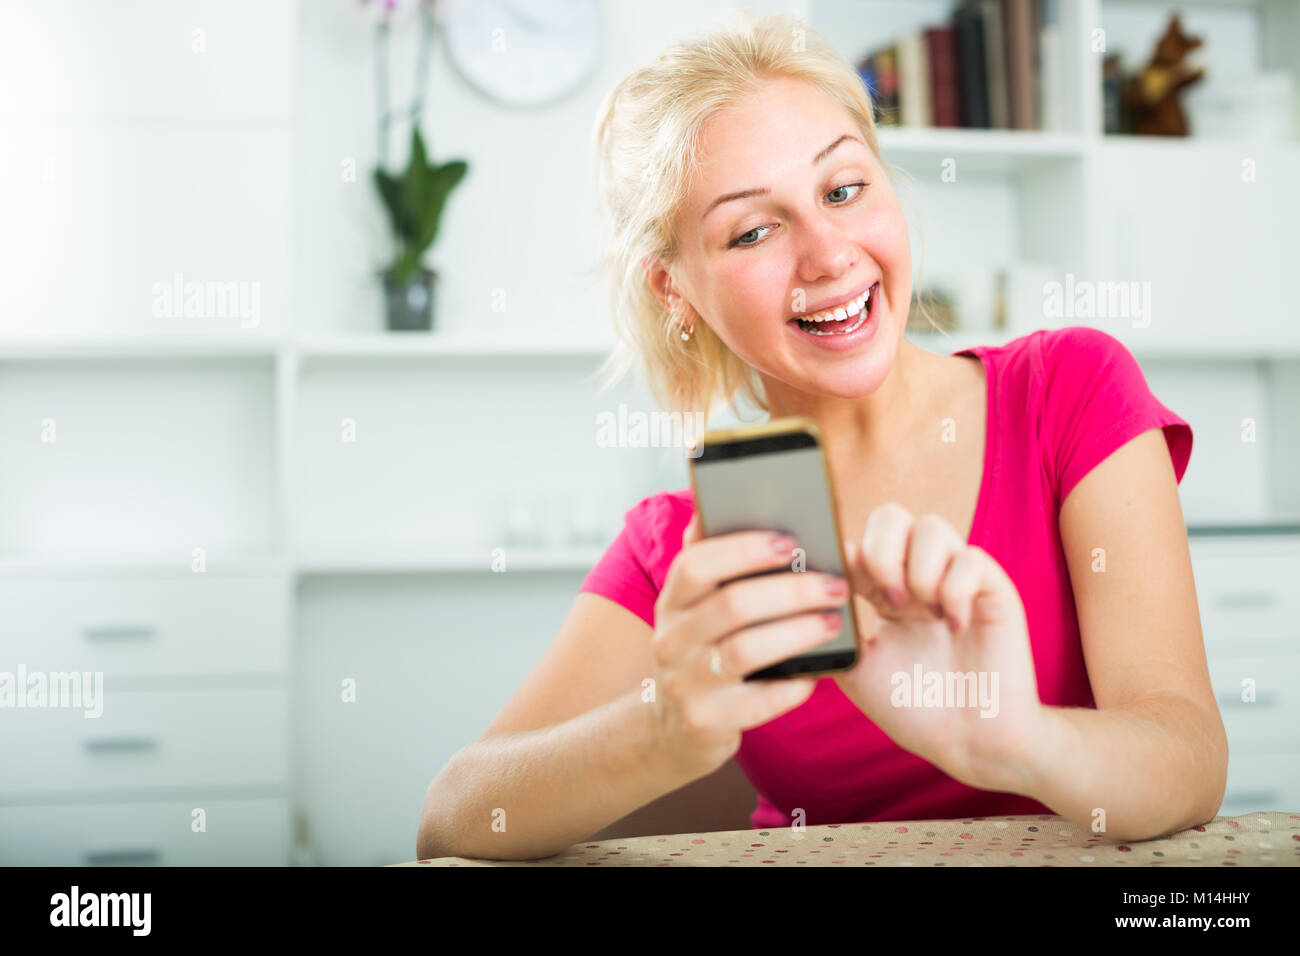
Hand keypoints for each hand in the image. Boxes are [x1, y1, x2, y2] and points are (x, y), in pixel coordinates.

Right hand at [648, 513, 841, 781]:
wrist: (675, 727)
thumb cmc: (702, 651)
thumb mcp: (694, 609)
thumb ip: (710, 564)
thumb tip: (714, 506)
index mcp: (672, 602)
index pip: (696, 564)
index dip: (743, 549)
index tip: (791, 542)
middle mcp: (671, 639)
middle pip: (731, 605)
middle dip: (791, 590)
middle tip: (835, 584)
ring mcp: (685, 682)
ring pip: (746, 651)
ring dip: (798, 632)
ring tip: (834, 621)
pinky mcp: (706, 721)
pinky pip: (758, 702)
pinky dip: (791, 687)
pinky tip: (816, 675)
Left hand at [833, 503, 1046, 794]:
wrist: (969, 743)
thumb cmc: (914, 707)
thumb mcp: (856, 668)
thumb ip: (831, 627)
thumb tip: (799, 594)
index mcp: (883, 590)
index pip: (857, 540)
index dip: (846, 559)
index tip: (845, 595)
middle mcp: (918, 576)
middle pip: (890, 515)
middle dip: (880, 552)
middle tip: (886, 601)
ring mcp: (957, 580)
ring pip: (931, 526)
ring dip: (918, 570)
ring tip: (922, 614)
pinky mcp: (994, 591)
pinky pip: (971, 559)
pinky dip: (955, 591)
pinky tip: (955, 626)